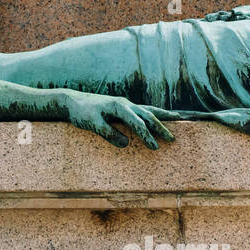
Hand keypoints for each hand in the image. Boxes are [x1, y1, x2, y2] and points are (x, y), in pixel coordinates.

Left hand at [62, 92, 176, 149]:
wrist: (72, 101)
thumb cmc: (81, 113)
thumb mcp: (92, 124)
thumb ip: (108, 133)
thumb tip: (126, 144)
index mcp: (119, 107)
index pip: (137, 122)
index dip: (146, 135)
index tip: (155, 147)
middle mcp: (125, 104)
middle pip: (148, 115)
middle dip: (161, 127)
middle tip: (173, 139)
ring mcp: (125, 104)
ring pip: (148, 109)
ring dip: (162, 115)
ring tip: (177, 118)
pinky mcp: (122, 107)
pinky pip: (142, 110)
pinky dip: (153, 113)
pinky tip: (158, 116)